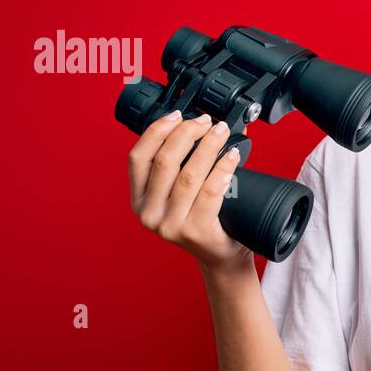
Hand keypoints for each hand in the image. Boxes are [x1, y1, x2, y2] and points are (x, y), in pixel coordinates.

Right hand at [127, 111, 252, 272]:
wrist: (221, 255)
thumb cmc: (203, 219)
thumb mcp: (181, 193)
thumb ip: (181, 163)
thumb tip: (209, 123)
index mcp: (139, 200)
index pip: (138, 158)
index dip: (157, 131)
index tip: (178, 115)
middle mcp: (149, 214)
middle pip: (164, 161)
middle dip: (187, 133)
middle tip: (207, 122)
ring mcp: (170, 225)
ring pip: (188, 174)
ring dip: (208, 146)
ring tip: (222, 132)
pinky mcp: (195, 232)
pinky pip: (210, 191)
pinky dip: (222, 168)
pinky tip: (232, 155)